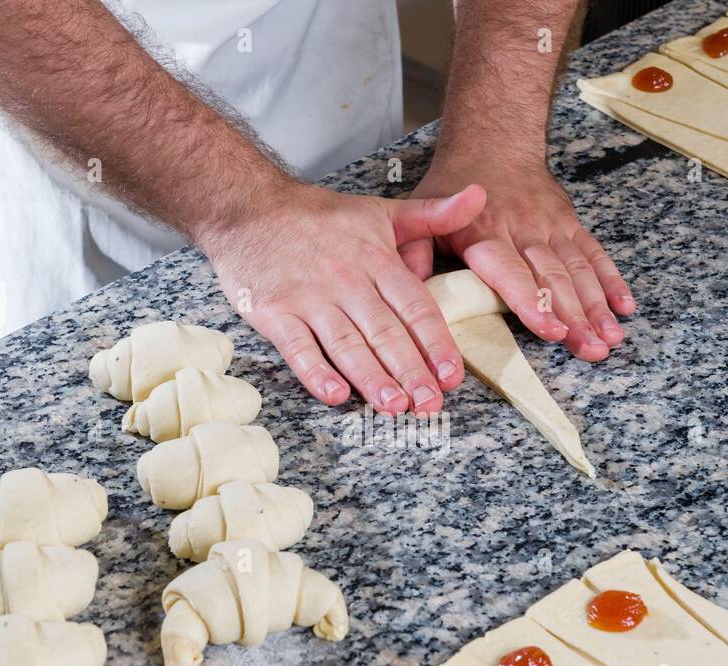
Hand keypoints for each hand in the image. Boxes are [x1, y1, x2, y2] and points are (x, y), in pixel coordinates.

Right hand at [199, 181, 486, 413]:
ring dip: (371, 378)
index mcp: (376, 259)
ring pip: (347, 344)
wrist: (246, 206)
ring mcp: (309, 298)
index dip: (434, 343)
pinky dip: (316, 372)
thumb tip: (481, 197)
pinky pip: (298, 347)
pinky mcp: (274, 313)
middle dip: (410, 371)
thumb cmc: (317, 217)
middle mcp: (346, 281)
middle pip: (385, 332)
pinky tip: (336, 395)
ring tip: (394, 406)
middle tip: (430, 404)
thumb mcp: (381, 211)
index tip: (451, 374)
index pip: (414, 307)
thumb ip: (433, 215)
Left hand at [402, 157, 635, 361]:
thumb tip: (407, 288)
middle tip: (592, 350)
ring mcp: (549, 226)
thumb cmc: (453, 184)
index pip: (510, 273)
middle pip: (553, 279)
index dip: (532, 304)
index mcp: (484, 233)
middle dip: (576, 318)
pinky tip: (624, 307)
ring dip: (597, 306)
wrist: (492, 138)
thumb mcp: (422, 211)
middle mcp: (522, 230)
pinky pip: (594, 253)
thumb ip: (414, 250)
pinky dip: (612, 280)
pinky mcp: (568, 223)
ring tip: (611, 339)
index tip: (550, 331)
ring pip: (578, 270)